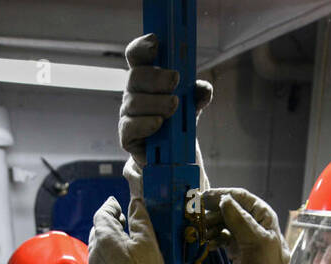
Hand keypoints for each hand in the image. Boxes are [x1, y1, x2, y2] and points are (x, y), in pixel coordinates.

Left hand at [88, 195, 166, 263]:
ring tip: (122, 241)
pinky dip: (107, 255)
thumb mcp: (147, 240)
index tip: (116, 203)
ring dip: (107, 239)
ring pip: (97, 245)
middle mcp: (95, 249)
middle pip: (98, 228)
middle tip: (122, 221)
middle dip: (109, 222)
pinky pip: (99, 261)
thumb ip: (139, 219)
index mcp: (106, 235)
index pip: (103, 213)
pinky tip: (119, 261)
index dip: (110, 206)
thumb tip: (136, 202)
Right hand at [119, 33, 213, 165]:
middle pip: (136, 77)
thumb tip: (204, 89)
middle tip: (175, 80)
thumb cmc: (178, 121)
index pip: (138, 56)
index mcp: (147, 77)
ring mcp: (128, 113)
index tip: (156, 42)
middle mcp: (134, 92)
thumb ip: (198, 94)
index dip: (143, 46)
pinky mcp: (127, 136)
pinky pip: (130, 127)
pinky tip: (158, 123)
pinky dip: (145, 124)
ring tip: (173, 105)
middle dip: (156, 77)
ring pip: (134, 102)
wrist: (172, 153)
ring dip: (156, 102)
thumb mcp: (192, 104)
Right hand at [202, 188, 303, 263]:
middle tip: (197, 218)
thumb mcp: (254, 239)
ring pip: (221, 222)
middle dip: (211, 213)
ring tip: (203, 234)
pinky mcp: (235, 245)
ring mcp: (242, 232)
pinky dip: (213, 239)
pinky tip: (209, 244)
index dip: (220, 194)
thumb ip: (239, 219)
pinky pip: (220, 236)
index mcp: (260, 213)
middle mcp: (251, 219)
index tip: (203, 197)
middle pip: (226, 208)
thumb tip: (224, 200)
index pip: (238, 196)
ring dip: (210, 227)